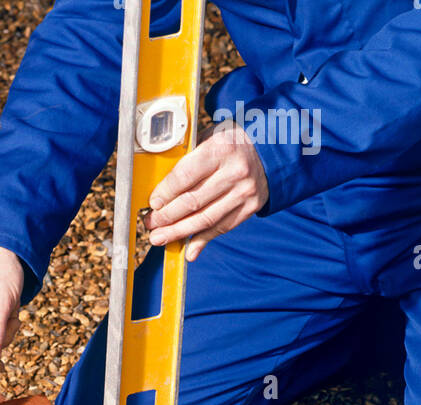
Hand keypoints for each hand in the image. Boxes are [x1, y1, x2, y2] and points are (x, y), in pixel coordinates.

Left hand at [146, 122, 267, 261]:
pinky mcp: (250, 208)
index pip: (185, 176)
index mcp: (221, 149)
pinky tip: (187, 250)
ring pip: (204, 219)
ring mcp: (244, 192)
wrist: (269, 151)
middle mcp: (235, 171)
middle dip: (167, 217)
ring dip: (178, 232)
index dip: (165, 193)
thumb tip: (161, 189)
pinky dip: (201, 240)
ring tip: (160, 238)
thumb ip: (189, 159)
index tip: (152, 204)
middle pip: (193, 202)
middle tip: (151, 224)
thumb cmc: (230, 144)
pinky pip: (221, 228)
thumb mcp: (210, 138)